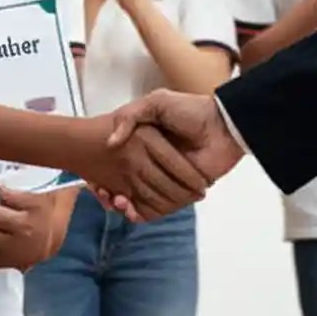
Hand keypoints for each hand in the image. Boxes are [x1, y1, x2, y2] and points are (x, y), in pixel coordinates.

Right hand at [80, 121, 214, 220]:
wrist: (224, 126)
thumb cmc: (190, 111)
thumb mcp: (156, 102)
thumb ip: (131, 117)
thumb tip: (111, 143)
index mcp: (147, 144)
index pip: (121, 163)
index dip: (105, 172)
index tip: (93, 179)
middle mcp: (155, 163)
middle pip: (127, 184)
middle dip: (111, 192)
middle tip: (102, 194)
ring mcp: (168, 179)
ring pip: (141, 199)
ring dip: (126, 204)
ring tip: (116, 202)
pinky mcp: (181, 192)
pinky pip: (160, 208)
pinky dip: (144, 213)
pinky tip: (131, 209)